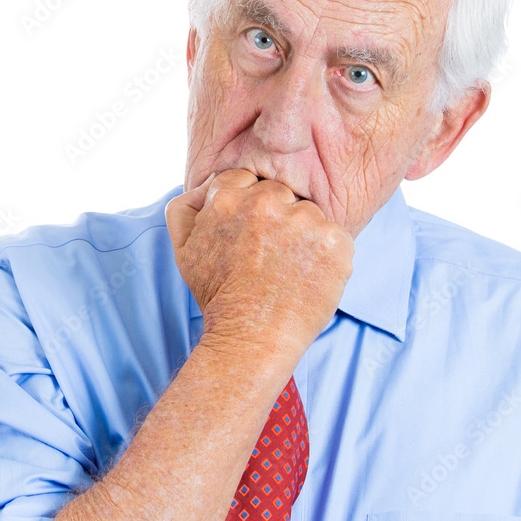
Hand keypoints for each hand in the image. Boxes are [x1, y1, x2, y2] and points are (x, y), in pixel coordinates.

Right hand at [166, 170, 353, 355]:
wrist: (251, 339)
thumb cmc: (219, 297)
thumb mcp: (185, 251)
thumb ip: (186, 208)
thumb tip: (206, 184)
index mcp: (228, 198)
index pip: (247, 181)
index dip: (250, 211)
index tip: (250, 239)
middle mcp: (265, 203)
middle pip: (281, 194)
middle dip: (278, 220)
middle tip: (270, 258)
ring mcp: (303, 220)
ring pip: (309, 215)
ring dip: (304, 237)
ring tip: (289, 271)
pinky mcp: (333, 241)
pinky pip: (335, 236)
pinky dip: (327, 255)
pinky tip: (309, 277)